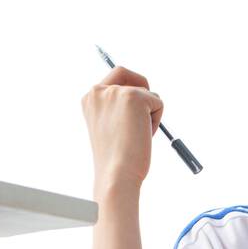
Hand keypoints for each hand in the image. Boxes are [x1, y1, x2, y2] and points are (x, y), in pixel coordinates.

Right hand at [81, 65, 164, 200]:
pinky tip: (144, 136)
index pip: (113, 76)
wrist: (116, 174)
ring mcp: (116, 92)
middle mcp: (98, 91)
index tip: (137, 100)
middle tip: (147, 112)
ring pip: (147, 93)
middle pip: (128, 73)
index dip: (128, 85)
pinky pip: (158, 102)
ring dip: (149, 113)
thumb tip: (144, 99)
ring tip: (138, 136)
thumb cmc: (115, 160)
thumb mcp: (110, 128)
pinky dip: (157, 120)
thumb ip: (118, 110)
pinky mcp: (134, 97)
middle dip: (142, 88)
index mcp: (89, 99)